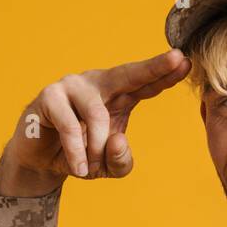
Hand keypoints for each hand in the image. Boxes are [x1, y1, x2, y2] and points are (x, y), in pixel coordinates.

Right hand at [0, 48, 192, 195]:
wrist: (40, 161)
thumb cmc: (79, 156)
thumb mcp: (108, 167)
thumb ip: (122, 160)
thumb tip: (117, 140)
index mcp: (117, 96)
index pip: (145, 84)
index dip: (164, 75)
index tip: (186, 62)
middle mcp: (97, 85)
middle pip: (128, 74)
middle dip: (153, 67)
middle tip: (177, 59)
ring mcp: (72, 86)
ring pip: (97, 115)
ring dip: (96, 147)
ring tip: (90, 166)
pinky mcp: (49, 97)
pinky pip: (69, 126)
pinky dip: (76, 150)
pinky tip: (79, 166)